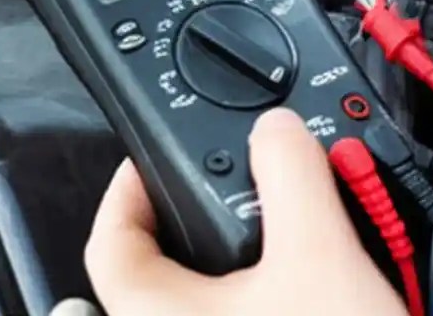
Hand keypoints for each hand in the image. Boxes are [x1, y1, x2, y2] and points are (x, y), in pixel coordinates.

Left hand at [85, 108, 404, 315]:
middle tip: (243, 194)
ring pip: (210, 304)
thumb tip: (278, 133)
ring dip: (254, 265)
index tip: (154, 161)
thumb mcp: (321, 260)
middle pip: (163, 272)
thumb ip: (292, 179)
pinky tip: (323, 294)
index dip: (127, 189)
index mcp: (157, 315)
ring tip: (301, 240)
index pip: (109, 242)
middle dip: (206, 225)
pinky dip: (277, 301)